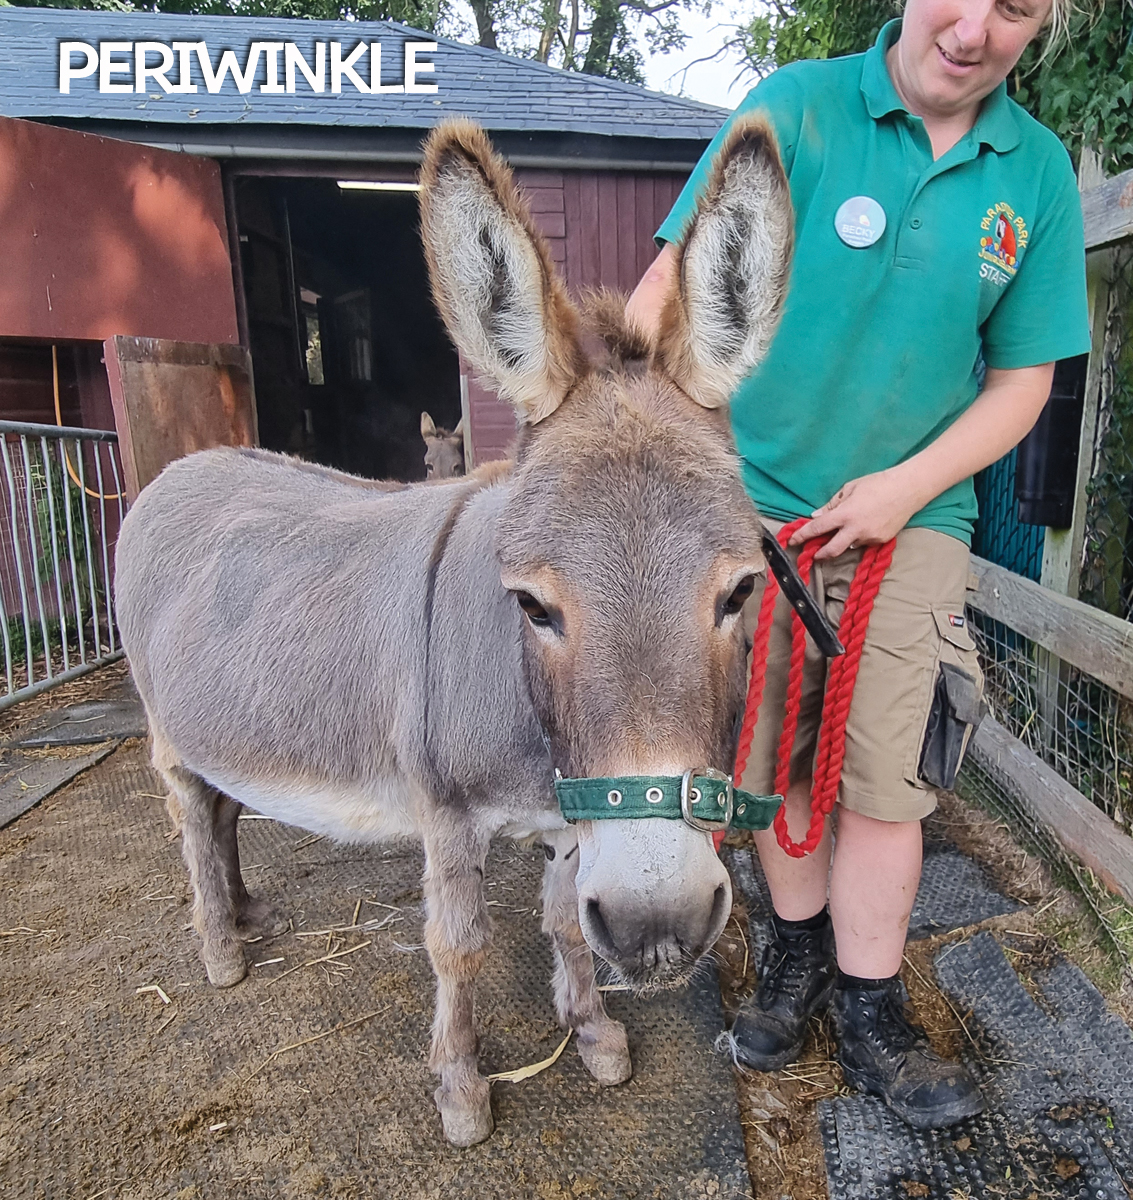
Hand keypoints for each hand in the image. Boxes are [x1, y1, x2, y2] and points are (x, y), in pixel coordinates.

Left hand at [787, 468, 919, 559]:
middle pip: (831, 550)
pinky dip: (859, 536)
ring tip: (848, 528)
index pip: (817, 528)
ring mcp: (869, 537)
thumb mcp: (850, 489)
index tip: (793, 541)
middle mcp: (855, 529)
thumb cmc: (878, 483)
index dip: (802, 536)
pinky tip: (866, 524)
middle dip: (820, 554)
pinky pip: (864, 542)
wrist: (908, 489)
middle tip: (813, 554)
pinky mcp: (881, 540)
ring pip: (849, 545)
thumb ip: (832, 504)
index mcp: (844, 514)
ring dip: (843, 541)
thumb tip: (817, 516)